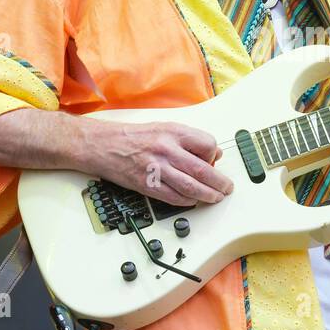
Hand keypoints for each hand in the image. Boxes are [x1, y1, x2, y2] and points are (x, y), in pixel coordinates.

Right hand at [78, 117, 233, 206]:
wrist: (103, 145)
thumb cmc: (133, 137)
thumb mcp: (164, 128)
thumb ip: (188, 139)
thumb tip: (212, 153)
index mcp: (173, 132)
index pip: (207, 144)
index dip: (214, 155)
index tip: (215, 161)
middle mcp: (167, 149)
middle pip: (203, 170)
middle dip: (220, 183)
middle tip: (226, 188)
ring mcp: (157, 168)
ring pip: (191, 187)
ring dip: (208, 195)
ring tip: (215, 197)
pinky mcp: (147, 185)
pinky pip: (174, 197)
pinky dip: (187, 201)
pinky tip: (193, 201)